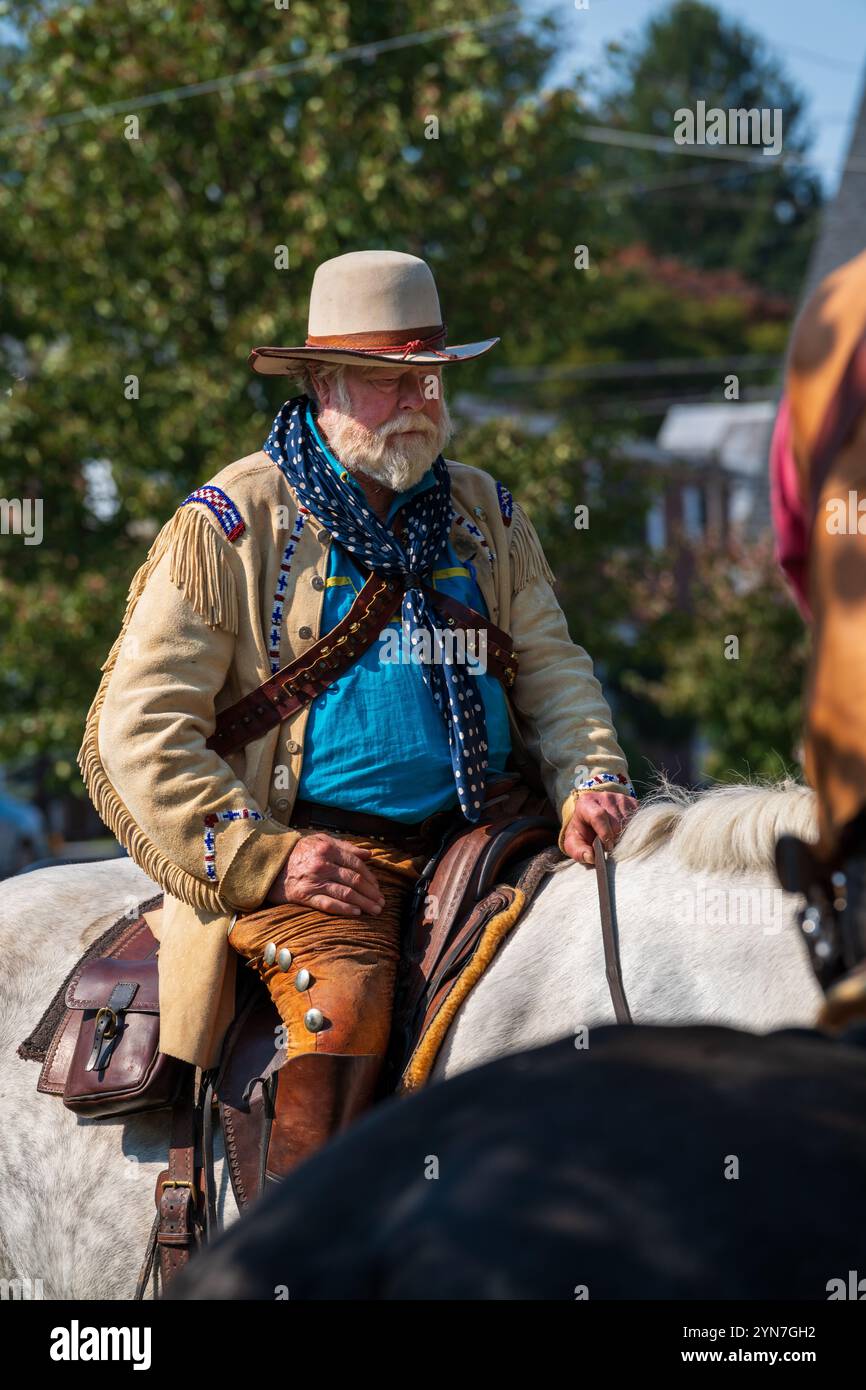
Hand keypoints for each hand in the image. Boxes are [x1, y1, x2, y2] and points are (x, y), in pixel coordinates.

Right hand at [265, 831, 385, 915]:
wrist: (269, 864)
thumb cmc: (298, 851)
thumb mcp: (321, 841)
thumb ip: (345, 847)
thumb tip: (368, 853)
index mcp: (327, 849)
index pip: (356, 864)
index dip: (370, 877)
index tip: (378, 887)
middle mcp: (322, 865)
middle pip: (354, 880)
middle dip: (371, 893)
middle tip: (382, 902)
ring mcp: (313, 881)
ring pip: (345, 893)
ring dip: (363, 903)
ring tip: (375, 910)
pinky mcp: (304, 896)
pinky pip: (328, 904)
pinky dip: (344, 909)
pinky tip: (356, 913)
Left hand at [562, 791, 637, 867]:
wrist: (591, 818)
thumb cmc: (582, 832)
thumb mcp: (574, 843)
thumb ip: (579, 851)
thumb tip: (591, 857)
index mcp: (586, 803)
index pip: (598, 815)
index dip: (605, 833)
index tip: (607, 847)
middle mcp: (603, 797)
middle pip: (616, 821)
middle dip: (615, 838)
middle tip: (610, 846)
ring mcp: (619, 798)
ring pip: (628, 821)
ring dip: (624, 834)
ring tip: (615, 839)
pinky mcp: (631, 801)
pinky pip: (637, 818)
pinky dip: (632, 829)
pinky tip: (623, 832)